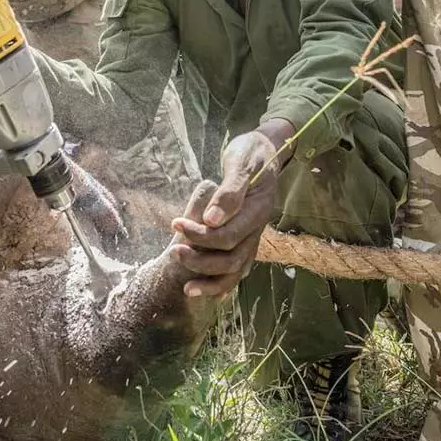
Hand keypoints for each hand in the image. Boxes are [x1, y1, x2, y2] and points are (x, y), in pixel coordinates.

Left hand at [170, 120, 294, 297]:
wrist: (266, 150)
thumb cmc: (250, 152)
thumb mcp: (240, 163)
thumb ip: (230, 193)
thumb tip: (211, 220)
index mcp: (256, 211)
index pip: (227, 236)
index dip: (200, 236)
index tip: (176, 224)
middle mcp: (257, 228)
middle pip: (231, 259)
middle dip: (200, 262)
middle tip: (173, 253)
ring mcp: (254, 235)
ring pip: (237, 271)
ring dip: (211, 280)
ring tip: (186, 287)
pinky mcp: (247, 237)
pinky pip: (238, 267)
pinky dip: (223, 282)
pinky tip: (207, 291)